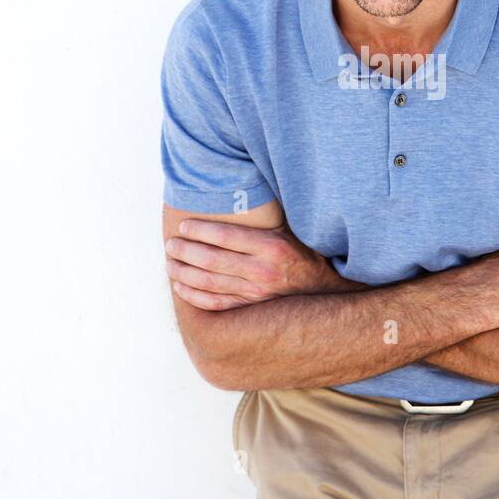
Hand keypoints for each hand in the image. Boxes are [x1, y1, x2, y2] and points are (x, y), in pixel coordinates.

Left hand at [165, 218, 347, 310]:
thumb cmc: (305, 254)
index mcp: (272, 247)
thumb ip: (265, 219)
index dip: (200, 230)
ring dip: (184, 273)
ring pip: (209, 282)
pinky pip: (216, 304)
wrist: (328, 291)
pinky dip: (195, 296)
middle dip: (185, 251)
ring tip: (170, 263)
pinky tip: (181, 287)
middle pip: (212, 260)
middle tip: (170, 245)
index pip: (226, 236)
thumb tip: (238, 190)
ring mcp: (257, 293)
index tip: (184, 226)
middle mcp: (263, 271)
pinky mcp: (252, 309)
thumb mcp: (290, 231)